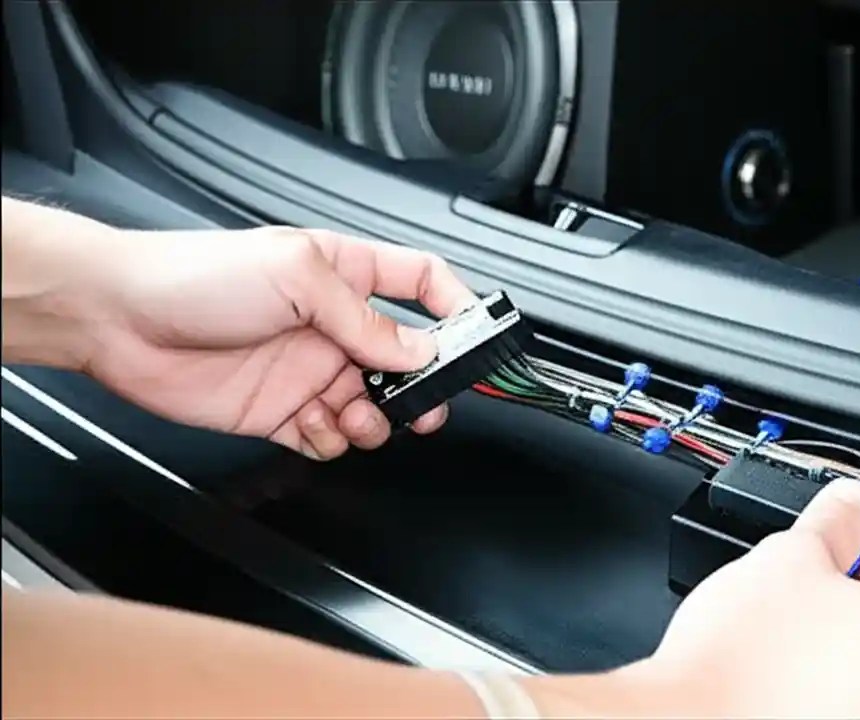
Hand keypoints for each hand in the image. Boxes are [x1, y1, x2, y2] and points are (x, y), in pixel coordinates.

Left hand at [80, 225, 475, 458]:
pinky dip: (332, 440)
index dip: (456, 308)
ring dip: (376, 420)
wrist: (117, 319)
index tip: (476, 336)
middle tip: (427, 405)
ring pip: (374, 406)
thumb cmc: (193, 275)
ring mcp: (309, 369)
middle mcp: (333, 324)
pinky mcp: (281, 411)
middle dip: (425, 387)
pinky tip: (315, 424)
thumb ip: (365, 318)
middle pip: (408, 359)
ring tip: (358, 416)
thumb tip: (419, 349)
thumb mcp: (295, 278)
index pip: (422, 284)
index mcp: (345, 275)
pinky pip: (329, 437)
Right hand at [525, 479, 859, 717]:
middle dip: (847, 603)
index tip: (827, 558)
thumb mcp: (788, 558)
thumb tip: (850, 502)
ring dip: (835, 650)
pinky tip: (780, 683)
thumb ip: (834, 522)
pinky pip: (851, 707)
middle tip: (798, 598)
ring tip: (782, 645)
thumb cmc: (744, 662)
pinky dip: (823, 693)